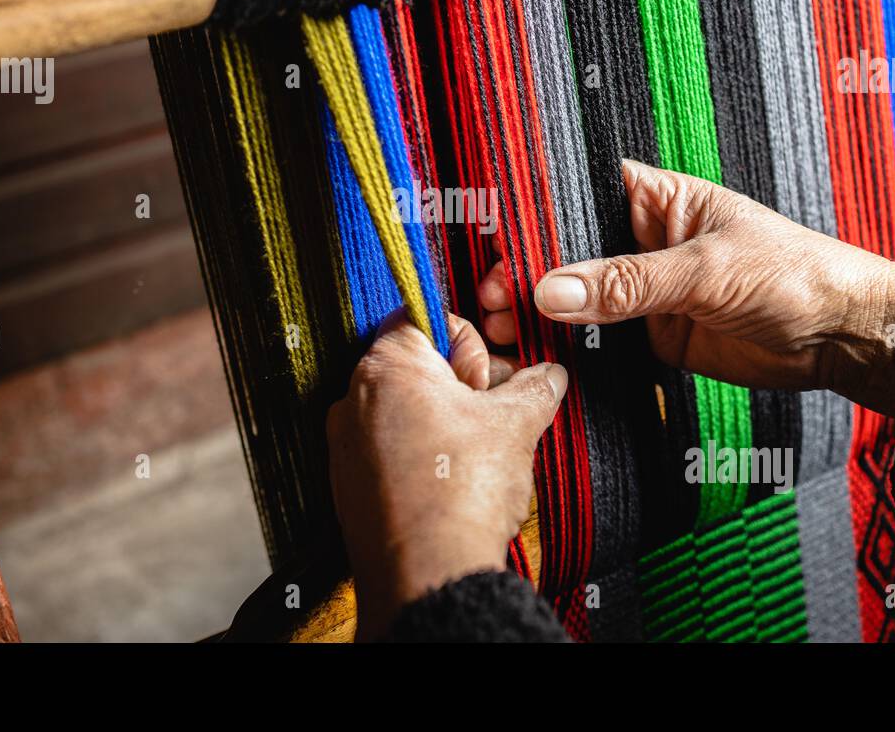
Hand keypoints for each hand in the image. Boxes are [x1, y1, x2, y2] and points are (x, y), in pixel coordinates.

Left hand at [327, 309, 567, 639]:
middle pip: (417, 366)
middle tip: (494, 415)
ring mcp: (345, 445)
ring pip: (405, 410)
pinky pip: (389, 450)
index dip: (467, 340)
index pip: (424, 316)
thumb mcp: (515, 424)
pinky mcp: (348, 486)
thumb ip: (534, 387)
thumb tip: (549, 374)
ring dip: (444, 422)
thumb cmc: (462, 492)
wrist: (429, 578)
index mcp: (386, 366)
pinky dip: (422, 456)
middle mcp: (352, 398)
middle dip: (462, 385)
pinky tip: (454, 482)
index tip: (490, 373)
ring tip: (479, 455)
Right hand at [479, 160, 894, 421]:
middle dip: (524, 267)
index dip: (534, 208)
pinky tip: (532, 350)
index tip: (493, 231)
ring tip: (499, 324)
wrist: (844, 337)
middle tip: (491, 292)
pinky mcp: (649, 335)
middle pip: (565, 248)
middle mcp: (641, 241)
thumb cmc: (795, 274)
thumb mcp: (708, 271)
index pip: (577, 189)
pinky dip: (563, 346)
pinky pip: (594, 338)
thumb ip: (630, 283)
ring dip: (536, 309)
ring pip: (572, 295)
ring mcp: (642, 291)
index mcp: (657, 199)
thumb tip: (554, 290)